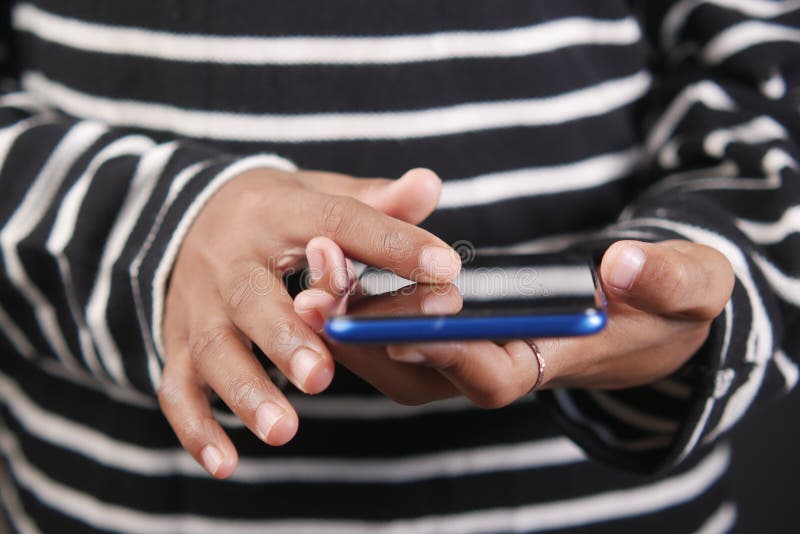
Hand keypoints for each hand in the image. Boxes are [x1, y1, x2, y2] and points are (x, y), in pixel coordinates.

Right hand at [158, 167, 461, 477]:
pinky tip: (226, 463)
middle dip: (286, 338)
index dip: (389, 242)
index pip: (337, 222)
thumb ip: (375, 201)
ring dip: (246, 390)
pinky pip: (177, 388)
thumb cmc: (278, 215)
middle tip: (324, 376)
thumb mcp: (319, 194)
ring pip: (213, 348)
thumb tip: (431, 184)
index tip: (444, 267)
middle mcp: (229, 258)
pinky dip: (197, 427)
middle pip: (252, 297)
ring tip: (284, 430)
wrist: (190, 216)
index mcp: (276, 213)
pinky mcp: (177, 342)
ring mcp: (196, 304)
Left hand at [295, 238, 733, 407]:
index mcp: (546, 366)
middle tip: (316, 289)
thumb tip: (621, 264)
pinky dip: (357, 298)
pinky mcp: (448, 331)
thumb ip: (664, 280)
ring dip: (347, 312)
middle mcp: (492, 369)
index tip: (400, 328)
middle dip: (366, 332)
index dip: (446, 354)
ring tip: (309, 260)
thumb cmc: (665, 304)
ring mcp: (463, 354)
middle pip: (419, 367)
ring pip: (392, 349)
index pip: (489, 374)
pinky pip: (391, 324)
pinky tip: (327, 257)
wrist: (638, 312)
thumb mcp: (687, 287)